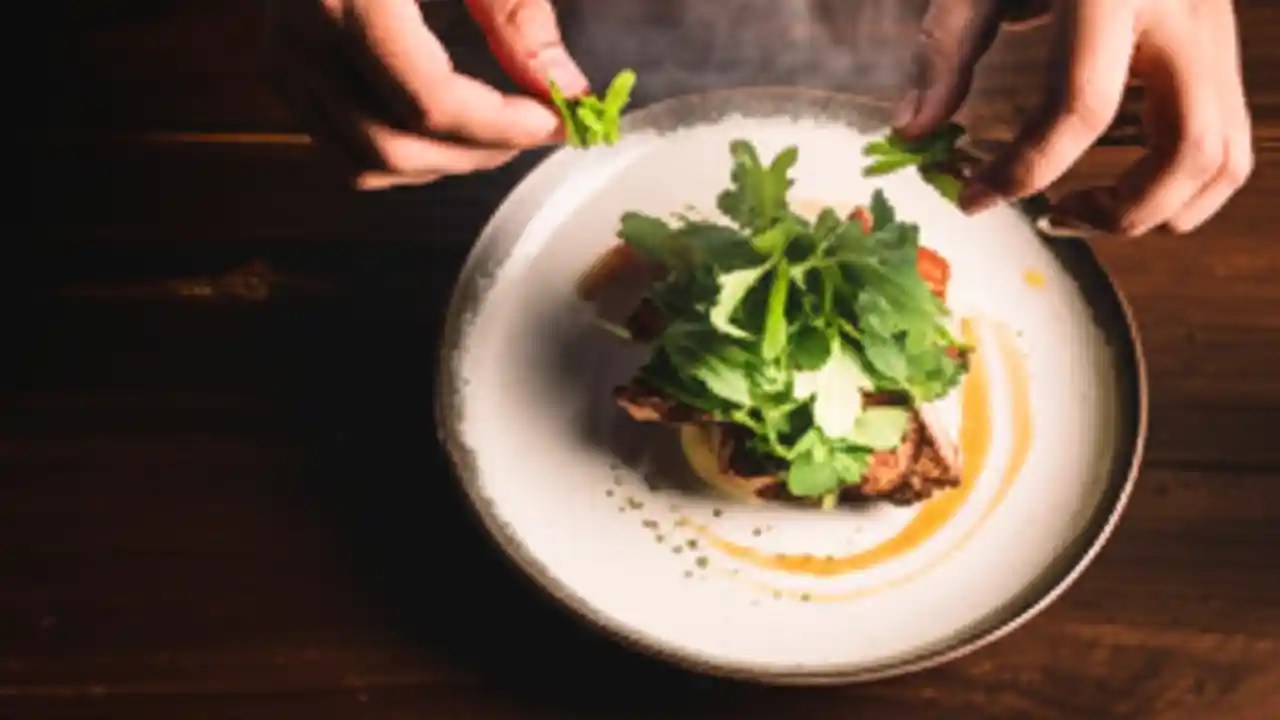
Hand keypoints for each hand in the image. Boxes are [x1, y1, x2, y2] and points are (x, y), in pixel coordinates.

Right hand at [266, 0, 588, 189]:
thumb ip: (515, 12)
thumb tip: (562, 87)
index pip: (429, 101)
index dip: (502, 125)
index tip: (556, 119)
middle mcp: (300, 31)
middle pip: (393, 146)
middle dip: (478, 154)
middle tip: (534, 128)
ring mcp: (283, 53)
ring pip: (361, 162)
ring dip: (441, 164)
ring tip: (495, 131)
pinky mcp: (281, 63)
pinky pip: (337, 143)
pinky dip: (399, 152)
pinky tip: (445, 125)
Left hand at [895, 0, 1252, 234]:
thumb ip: (946, 49)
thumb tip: (913, 133)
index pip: (1082, 106)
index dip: (1022, 171)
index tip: (972, 200)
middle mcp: (1185, 14)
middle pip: (1189, 149)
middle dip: (1120, 211)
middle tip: (1050, 218)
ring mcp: (1216, 30)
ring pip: (1225, 158)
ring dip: (1160, 210)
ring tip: (1085, 211)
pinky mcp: (1221, 46)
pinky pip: (1230, 139)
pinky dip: (1182, 185)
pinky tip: (1121, 183)